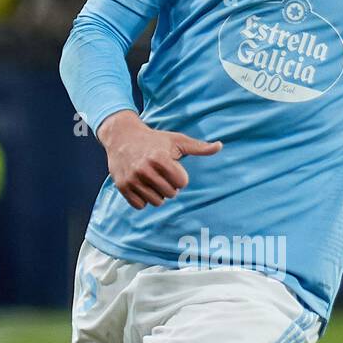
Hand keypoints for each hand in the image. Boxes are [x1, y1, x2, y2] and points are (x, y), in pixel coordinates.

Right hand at [97, 110, 221, 209]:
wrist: (122, 137)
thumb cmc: (154, 139)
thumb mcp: (177, 140)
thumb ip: (198, 147)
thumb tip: (220, 146)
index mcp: (159, 158)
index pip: (181, 183)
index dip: (180, 177)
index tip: (173, 167)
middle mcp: (144, 169)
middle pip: (170, 194)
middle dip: (169, 186)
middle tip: (162, 174)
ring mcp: (132, 179)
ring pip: (156, 202)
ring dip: (157, 194)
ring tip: (152, 180)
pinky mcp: (122, 187)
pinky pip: (140, 205)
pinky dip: (143, 199)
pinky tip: (141, 185)